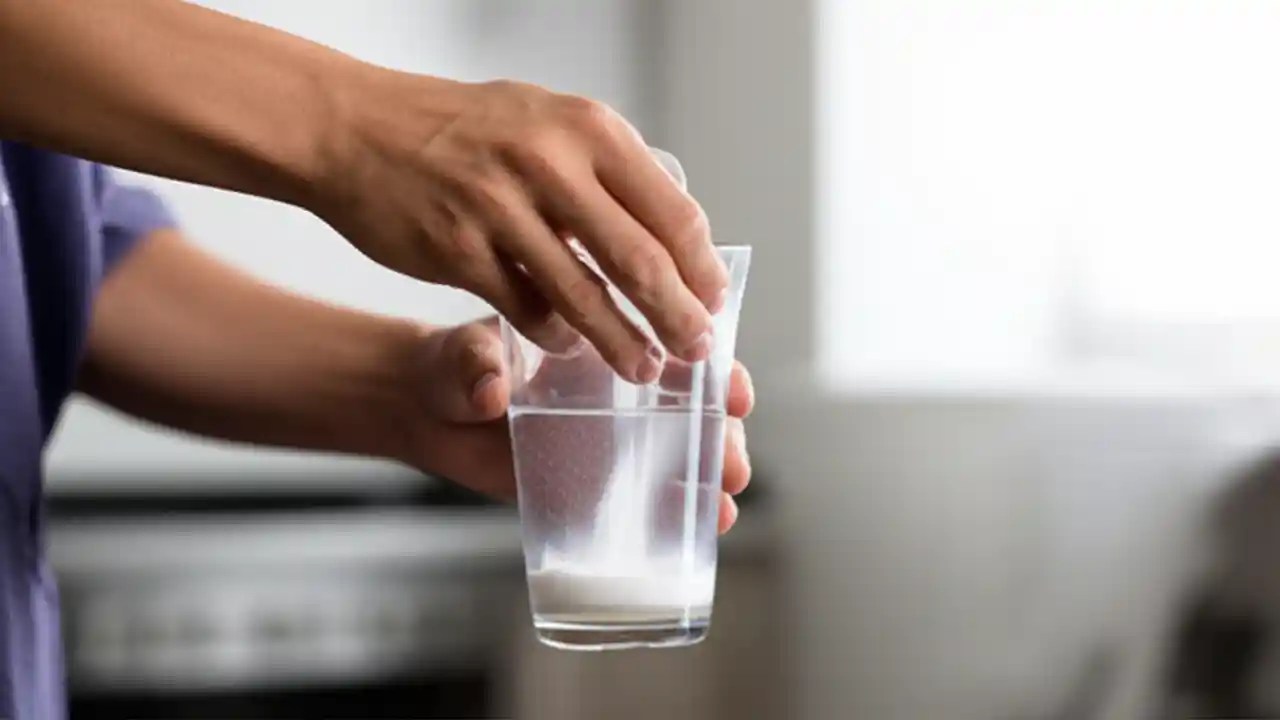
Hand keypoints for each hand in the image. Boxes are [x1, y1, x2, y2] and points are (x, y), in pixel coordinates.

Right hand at [315, 71, 726, 383]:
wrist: (357, 128)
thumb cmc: (459, 128)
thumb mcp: (547, 120)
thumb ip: (604, 169)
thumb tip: (667, 234)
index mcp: (587, 129)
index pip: (672, 211)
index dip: (700, 268)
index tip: (713, 301)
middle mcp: (550, 163)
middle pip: (639, 260)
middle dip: (677, 317)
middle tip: (696, 351)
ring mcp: (501, 208)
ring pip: (583, 296)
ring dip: (621, 342)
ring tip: (643, 368)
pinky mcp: (459, 251)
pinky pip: (524, 310)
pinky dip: (553, 335)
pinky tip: (565, 346)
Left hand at [398, 318, 753, 533]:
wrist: (425, 410)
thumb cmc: (452, 364)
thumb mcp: (463, 355)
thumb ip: (475, 365)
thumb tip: (490, 390)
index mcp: (604, 340)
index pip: (674, 345)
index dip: (712, 364)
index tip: (730, 387)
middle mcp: (621, 388)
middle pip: (694, 406)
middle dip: (724, 434)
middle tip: (733, 462)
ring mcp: (611, 437)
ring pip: (681, 453)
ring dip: (712, 477)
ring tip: (725, 506)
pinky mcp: (591, 481)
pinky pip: (644, 497)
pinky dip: (675, 513)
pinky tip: (697, 529)